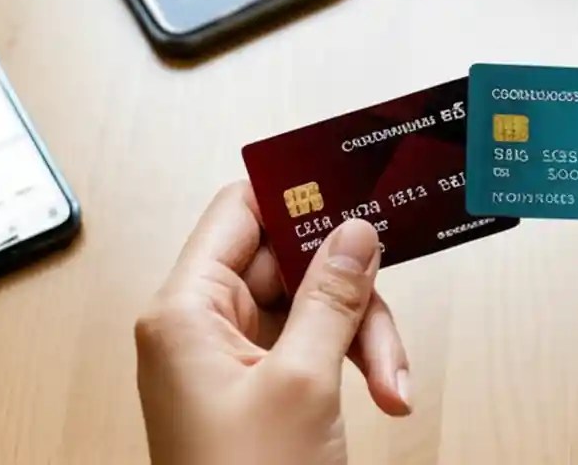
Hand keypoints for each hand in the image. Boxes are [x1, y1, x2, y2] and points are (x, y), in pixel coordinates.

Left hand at [136, 183, 410, 464]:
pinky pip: (313, 347)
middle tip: (386, 305)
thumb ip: (331, 297)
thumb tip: (354, 232)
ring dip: (362, 337)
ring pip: (312, 307)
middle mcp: (201, 327)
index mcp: (185, 311)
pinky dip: (352, 364)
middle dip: (350, 289)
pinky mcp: (258, 388)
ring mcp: (230, 360)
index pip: (238, 213)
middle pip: (289, 262)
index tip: (350, 184)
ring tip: (392, 381)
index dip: (293, 191)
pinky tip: (386, 394)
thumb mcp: (303, 382)